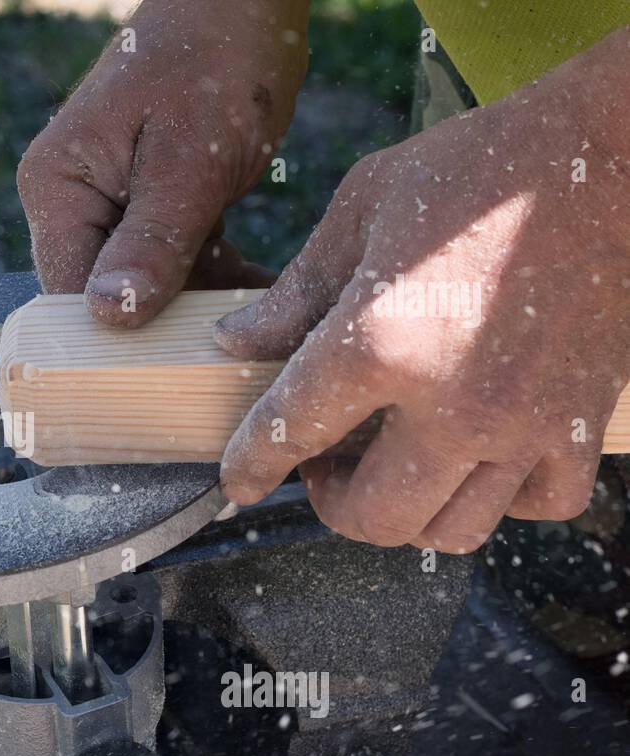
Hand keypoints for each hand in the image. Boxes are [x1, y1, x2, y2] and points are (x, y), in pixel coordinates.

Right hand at [17, 0, 309, 325]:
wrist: (244, 0)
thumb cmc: (215, 59)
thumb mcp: (190, 157)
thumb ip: (153, 240)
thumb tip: (110, 317)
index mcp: (58, 188)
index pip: (70, 292)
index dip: (113, 341)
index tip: (168, 376)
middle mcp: (72, 201)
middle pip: (103, 296)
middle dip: (159, 328)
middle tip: (222, 356)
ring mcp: (110, 204)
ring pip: (143, 286)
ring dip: (195, 308)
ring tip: (251, 332)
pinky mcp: (149, 204)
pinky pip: (172, 262)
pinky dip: (212, 279)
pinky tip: (258, 296)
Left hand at [215, 32, 629, 552]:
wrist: (613, 153)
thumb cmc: (477, 168)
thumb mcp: (362, 209)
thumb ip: (296, 291)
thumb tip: (235, 343)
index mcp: (380, 341)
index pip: (289, 433)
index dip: (250, 468)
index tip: (239, 482)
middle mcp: (451, 400)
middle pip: (373, 516)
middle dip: (331, 504)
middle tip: (325, 466)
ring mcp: (524, 422)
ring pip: (450, 530)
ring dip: (408, 512)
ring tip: (393, 465)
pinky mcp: (582, 422)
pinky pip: (537, 507)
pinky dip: (500, 500)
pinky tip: (477, 459)